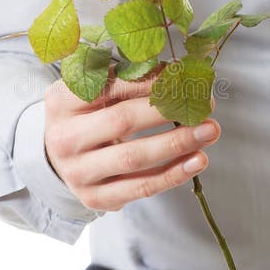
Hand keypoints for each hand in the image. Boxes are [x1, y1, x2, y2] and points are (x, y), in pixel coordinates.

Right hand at [43, 65, 220, 211]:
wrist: (59, 157)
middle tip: (205, 104)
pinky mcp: (95, 198)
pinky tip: (198, 161)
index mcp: (61, 101)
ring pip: (134, 158)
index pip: (109, 87)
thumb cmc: (86, 115)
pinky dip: (173, 174)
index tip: (183, 76)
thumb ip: (127, 79)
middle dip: (168, 111)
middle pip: (122, 121)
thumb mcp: (94, 90)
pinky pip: (140, 188)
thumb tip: (177, 71)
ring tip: (209, 131)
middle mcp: (64, 138)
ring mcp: (77, 172)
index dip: (149, 81)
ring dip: (177, 144)